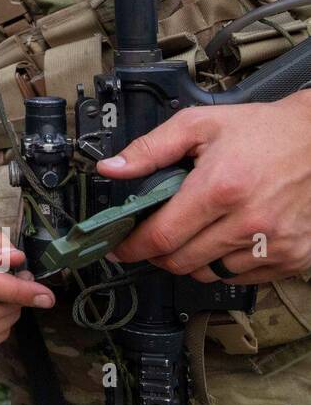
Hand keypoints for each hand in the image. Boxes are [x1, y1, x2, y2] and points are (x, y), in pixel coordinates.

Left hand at [98, 92, 310, 284]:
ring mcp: (274, 244)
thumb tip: (111, 168)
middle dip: (156, 254)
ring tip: (191, 233)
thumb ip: (150, 149)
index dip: (132, 247)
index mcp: (220, 188)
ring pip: (209, 274)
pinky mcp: (294, 257)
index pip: (162, 236)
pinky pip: (242, 278)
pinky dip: (224, 265)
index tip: (118, 248)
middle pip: (181, 262)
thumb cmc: (263, 131)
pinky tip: (223, 239)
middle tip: (151, 238)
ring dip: (190, 260)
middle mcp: (249, 222)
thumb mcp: (198, 126)